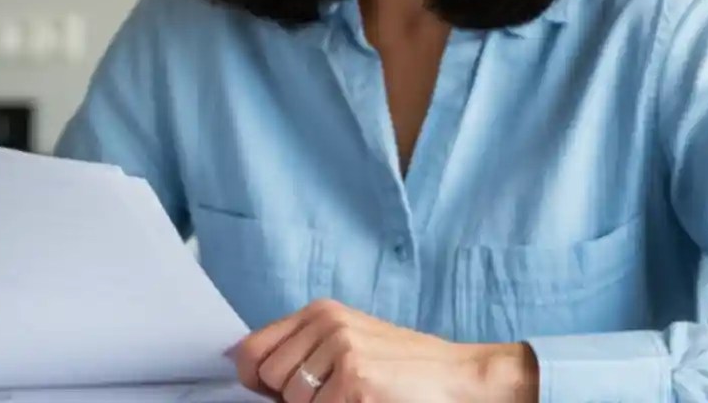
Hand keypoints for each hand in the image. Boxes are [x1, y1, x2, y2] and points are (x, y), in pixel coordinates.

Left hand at [230, 299, 538, 402]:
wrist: (461, 377)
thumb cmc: (404, 369)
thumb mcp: (347, 344)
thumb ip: (302, 352)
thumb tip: (247, 371)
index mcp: (320, 313)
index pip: (250, 349)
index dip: (254, 378)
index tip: (273, 391)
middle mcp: (326, 323)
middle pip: (267, 378)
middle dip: (292, 398)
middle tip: (334, 394)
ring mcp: (340, 349)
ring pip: (292, 399)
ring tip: (354, 396)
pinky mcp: (355, 378)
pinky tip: (369, 401)